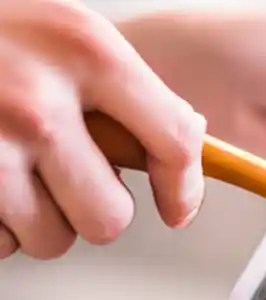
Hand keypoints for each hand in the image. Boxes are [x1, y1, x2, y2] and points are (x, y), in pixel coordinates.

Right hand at [0, 0, 205, 260]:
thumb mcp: (57, 33)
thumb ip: (117, 87)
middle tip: (57, 173)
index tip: (176, 206)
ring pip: (52, 239)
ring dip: (34, 217)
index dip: (182, 186)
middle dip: (88, 207)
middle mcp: (38, 101)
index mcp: (85, 50)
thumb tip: (187, 146)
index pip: (174, 141)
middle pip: (110, 217)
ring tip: (3, 167)